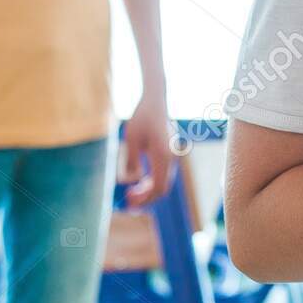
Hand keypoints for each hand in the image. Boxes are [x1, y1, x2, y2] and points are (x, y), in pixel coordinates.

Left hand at [121, 93, 175, 207]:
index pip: (158, 187)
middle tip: (128, 201)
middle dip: (146, 197)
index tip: (129, 202)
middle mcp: (172, 158)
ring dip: (149, 190)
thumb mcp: (131, 140)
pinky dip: (153, 181)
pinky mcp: (171, 153)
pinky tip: (139, 181)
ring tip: (131, 192)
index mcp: (163, 155)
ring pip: (164, 181)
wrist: (155, 100)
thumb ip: (131, 162)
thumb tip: (131, 181)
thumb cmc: (142, 117)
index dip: (144, 198)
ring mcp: (173, 156)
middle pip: (163, 188)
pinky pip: (164, 173)